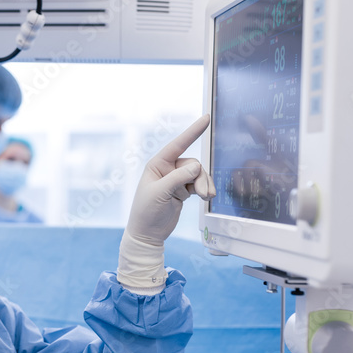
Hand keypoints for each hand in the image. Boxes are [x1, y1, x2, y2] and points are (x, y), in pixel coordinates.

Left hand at [118, 115, 214, 292]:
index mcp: (157, 165)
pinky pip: (199, 183)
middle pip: (193, 164)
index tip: (206, 118)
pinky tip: (206, 197)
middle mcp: (167, 169)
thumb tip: (197, 166)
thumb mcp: (160, 193)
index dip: (192, 131)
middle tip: (203, 194)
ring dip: (204, 184)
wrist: (148, 234)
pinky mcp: (182, 190)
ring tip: (206, 197)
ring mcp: (175, 180)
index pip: (177, 144)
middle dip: (200, 177)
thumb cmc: (146, 213)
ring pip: (198, 174)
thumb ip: (178, 178)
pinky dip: (204, 189)